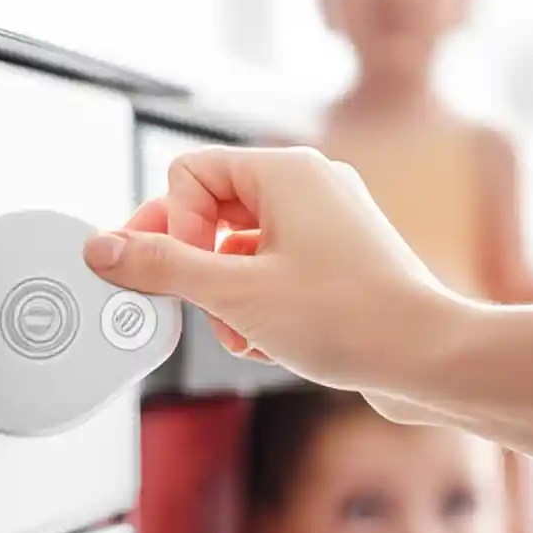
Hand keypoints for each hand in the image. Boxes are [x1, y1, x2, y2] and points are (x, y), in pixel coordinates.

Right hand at [81, 145, 457, 390]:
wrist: (429, 361)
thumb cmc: (351, 319)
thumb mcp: (234, 295)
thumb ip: (161, 268)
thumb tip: (103, 249)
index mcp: (285, 171)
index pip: (188, 173)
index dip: (170, 225)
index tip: (178, 275)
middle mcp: (309, 185)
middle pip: (211, 210)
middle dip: (195, 267)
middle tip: (192, 306)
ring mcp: (327, 223)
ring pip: (239, 247)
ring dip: (226, 295)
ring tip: (245, 333)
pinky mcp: (337, 261)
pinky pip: (272, 269)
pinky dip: (258, 304)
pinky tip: (270, 341)